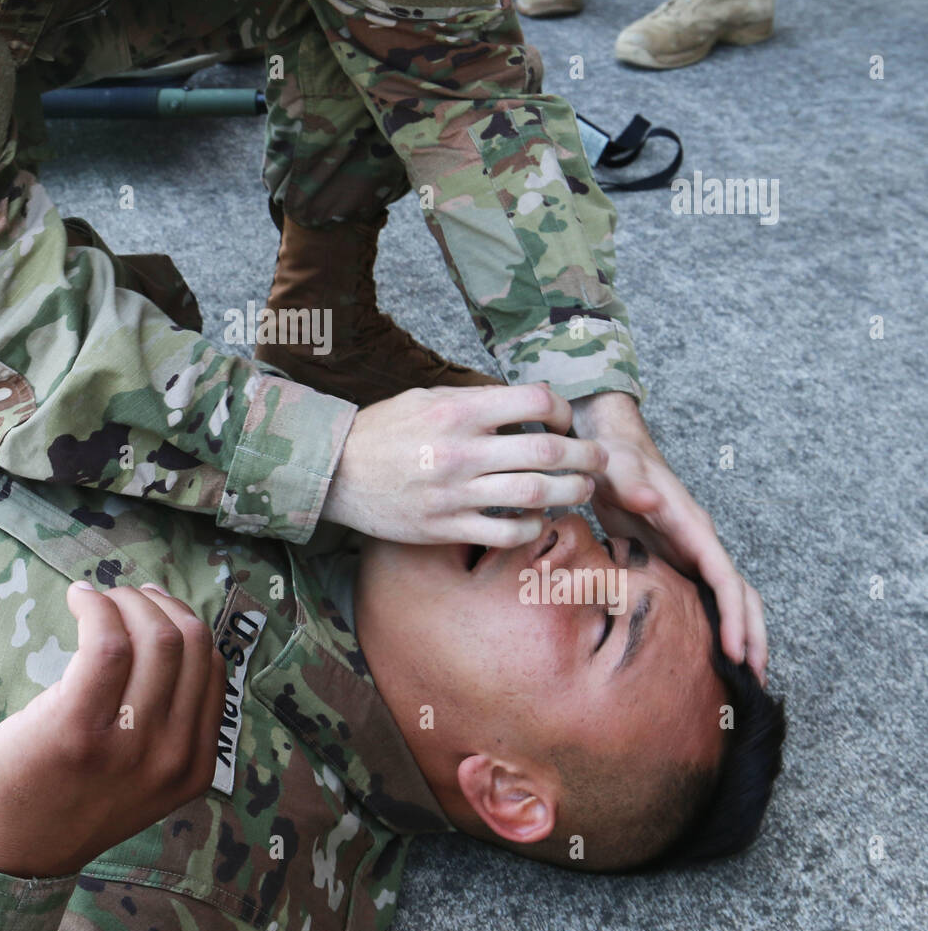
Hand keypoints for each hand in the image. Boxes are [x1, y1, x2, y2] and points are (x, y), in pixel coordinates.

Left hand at [0, 582, 225, 877]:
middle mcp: (171, 757)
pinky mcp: (78, 729)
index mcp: (193, 766)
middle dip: (156, 604)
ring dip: (124, 601)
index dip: (183, 621)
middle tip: (121, 598)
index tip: (152, 607)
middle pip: (188, 643)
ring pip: (154, 637)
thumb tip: (167, 630)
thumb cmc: (67, 799)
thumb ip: (166, 722)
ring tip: (96, 599)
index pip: (212, 666)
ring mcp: (128, 745)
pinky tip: (78, 600)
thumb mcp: (141, 774)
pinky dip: (95, 607)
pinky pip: (106, 642)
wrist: (6, 853)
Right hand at [322, 383, 607, 549]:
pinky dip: (532, 526)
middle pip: (548, 452)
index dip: (562, 410)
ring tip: (579, 489)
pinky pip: (507, 532)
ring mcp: (454, 493)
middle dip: (586, 456)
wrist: (333, 472)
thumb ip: (474, 400)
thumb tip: (524, 404)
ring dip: (570, 492)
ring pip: (536, 494)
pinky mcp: (445, 528)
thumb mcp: (424, 398)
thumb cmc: (382, 431)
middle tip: (597, 460)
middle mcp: (460, 450)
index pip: (535, 401)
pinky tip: (538, 518)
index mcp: (458, 410)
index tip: (563, 421)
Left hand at [573, 392, 767, 681]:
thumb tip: (651, 501)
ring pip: (731, 599)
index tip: (735, 651)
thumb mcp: (616, 467)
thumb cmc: (614, 459)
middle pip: (740, 594)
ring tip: (747, 680)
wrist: (613, 451)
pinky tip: (713, 655)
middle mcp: (701, 542)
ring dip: (743, 636)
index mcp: (692, 526)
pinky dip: (718, 625)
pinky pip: (707, 597)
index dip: (733, 615)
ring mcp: (693, 553)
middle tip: (755, 682)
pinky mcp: (679, 560)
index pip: (724, 576)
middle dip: (752, 636)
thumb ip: (630, 483)